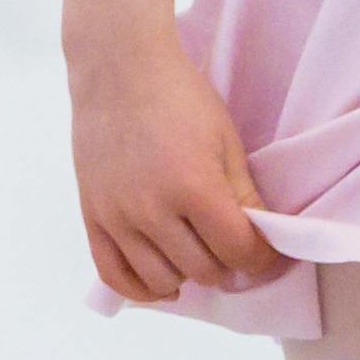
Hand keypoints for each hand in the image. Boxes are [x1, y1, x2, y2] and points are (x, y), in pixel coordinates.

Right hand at [69, 30, 288, 301]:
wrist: (118, 69)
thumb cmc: (179, 97)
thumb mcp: (225, 141)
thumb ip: (243, 196)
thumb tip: (262, 239)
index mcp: (193, 186)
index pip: (238, 250)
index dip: (261, 258)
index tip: (266, 252)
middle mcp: (152, 210)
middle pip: (204, 270)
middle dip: (228, 265)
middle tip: (233, 248)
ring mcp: (118, 217)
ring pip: (163, 281)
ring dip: (189, 276)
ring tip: (199, 255)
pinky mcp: (93, 217)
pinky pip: (115, 276)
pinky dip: (143, 291)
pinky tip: (165, 285)